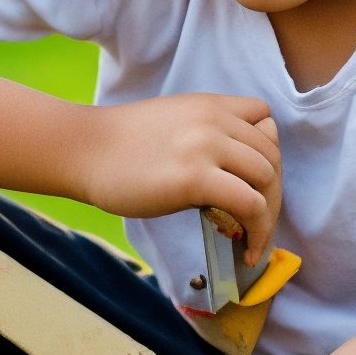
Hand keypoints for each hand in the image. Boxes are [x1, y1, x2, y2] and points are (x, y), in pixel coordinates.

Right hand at [80, 92, 281, 263]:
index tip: (252, 181)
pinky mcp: (195, 179)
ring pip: (267, 180)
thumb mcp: (175, 121)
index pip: (266, 120)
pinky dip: (258, 231)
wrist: (84, 150)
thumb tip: (239, 171)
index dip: (266, 152)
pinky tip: (246, 250)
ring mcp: (206, 147)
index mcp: (211, 104)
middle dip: (271, 192)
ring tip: (251, 239)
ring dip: (267, 215)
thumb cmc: (121, 145)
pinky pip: (250, 205)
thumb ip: (209, 133)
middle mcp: (214, 120)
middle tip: (254, 222)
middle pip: (271, 155)